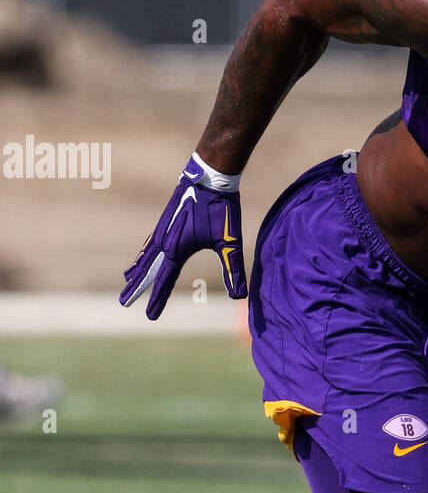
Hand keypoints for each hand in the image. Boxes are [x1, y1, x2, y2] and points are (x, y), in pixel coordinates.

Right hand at [120, 154, 247, 319]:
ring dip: (137, 270)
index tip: (150, 317)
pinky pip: (151, 242)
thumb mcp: (230, 242)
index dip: (157, 300)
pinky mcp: (167, 221)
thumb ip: (233, 270)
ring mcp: (163, 230)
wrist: (209, 176)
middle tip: (122, 302)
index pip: (164, 281)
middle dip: (136, 287)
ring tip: (127, 280)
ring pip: (146, 255)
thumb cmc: (221, 208)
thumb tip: (239, 296)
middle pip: (147, 270)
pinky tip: (143, 254)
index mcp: (177, 249)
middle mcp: (164, 241)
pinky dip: (143, 253)